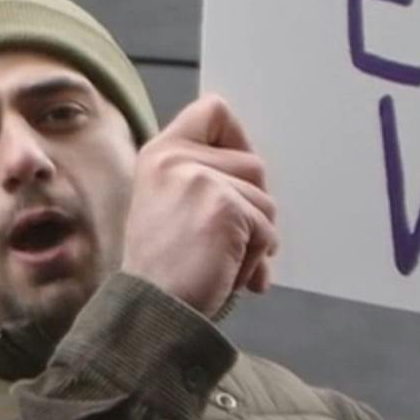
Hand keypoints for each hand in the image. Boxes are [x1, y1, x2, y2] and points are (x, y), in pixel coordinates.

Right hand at [118, 94, 278, 318]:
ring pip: (265, 200)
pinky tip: (225, 272)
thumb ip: (202, 178)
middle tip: (226, 241)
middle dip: (252, 208)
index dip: (235, 140)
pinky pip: (267, 229)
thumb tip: (256, 180)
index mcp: (160, 154)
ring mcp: (200, 179)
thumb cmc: (163, 271)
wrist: (151, 309)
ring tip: (220, 262)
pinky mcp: (224, 206)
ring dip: (254, 240)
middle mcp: (175, 157)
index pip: (214, 109)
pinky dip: (255, 259)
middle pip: (254, 163)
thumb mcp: (170, 205)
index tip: (232, 179)